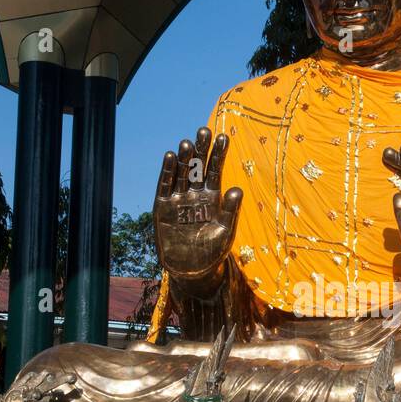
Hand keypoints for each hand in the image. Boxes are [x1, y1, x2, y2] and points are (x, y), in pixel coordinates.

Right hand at [153, 130, 241, 297]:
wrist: (192, 271)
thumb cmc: (212, 252)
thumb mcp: (225, 232)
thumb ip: (231, 211)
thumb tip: (237, 189)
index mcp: (213, 197)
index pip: (215, 170)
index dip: (219, 155)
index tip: (223, 137)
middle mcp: (195, 194)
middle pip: (197, 166)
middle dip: (201, 149)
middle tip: (204, 130)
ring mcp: (178, 199)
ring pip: (181, 173)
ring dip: (183, 158)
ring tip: (187, 142)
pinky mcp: (163, 207)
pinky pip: (164, 186)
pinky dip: (167, 172)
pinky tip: (170, 156)